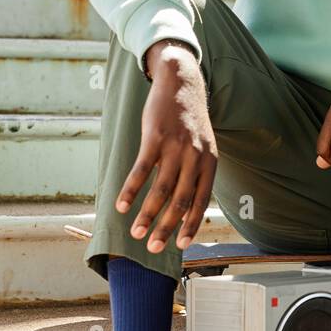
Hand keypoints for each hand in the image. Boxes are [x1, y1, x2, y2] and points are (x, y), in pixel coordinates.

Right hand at [115, 40, 217, 251]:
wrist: (181, 82)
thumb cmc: (190, 120)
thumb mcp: (203, 145)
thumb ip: (197, 173)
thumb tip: (187, 206)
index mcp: (210, 162)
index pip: (201, 201)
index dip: (191, 225)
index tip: (181, 246)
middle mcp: (195, 157)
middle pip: (180, 200)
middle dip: (166, 228)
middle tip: (152, 248)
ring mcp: (175, 147)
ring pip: (160, 189)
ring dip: (146, 215)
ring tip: (135, 233)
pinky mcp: (154, 137)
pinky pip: (140, 170)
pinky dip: (130, 190)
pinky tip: (121, 206)